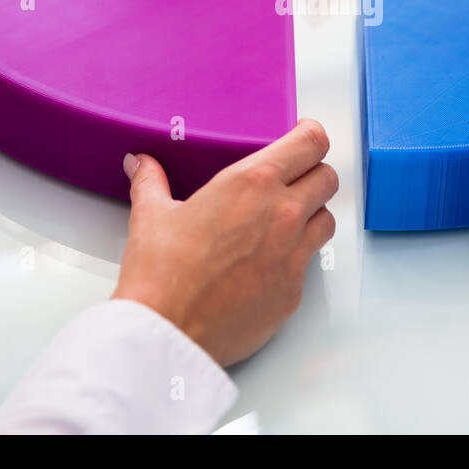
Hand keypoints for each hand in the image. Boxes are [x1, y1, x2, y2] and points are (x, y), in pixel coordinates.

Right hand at [113, 120, 337, 366]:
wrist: (168, 332)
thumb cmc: (162, 274)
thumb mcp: (151, 216)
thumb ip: (151, 181)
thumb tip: (141, 163)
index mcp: (253, 183)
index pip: (311, 143)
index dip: (310, 137)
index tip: (302, 137)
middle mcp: (283, 213)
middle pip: (327, 178)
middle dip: (313, 174)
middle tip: (292, 180)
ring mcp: (294, 254)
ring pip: (327, 220)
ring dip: (312, 215)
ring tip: (283, 221)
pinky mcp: (294, 290)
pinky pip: (310, 263)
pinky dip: (296, 257)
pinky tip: (268, 262)